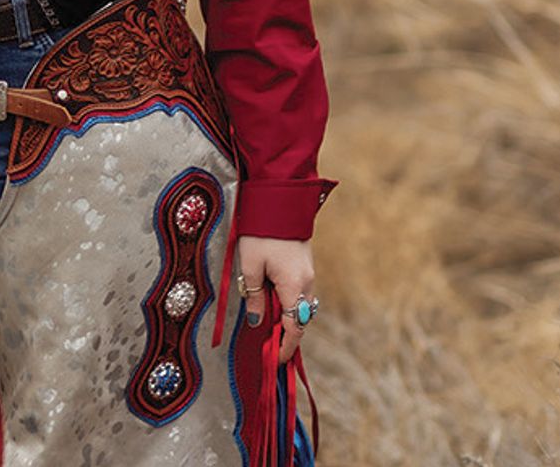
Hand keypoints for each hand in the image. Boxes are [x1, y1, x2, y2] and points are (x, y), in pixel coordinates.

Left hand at [237, 234, 315, 363]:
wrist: (279, 200)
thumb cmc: (261, 232)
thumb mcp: (251, 265)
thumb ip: (255, 295)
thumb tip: (257, 321)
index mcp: (294, 286)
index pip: (294, 327)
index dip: (285, 347)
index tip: (275, 360)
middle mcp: (307, 282)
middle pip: (300, 319)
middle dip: (286, 335)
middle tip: (268, 346)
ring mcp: (308, 273)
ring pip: (301, 306)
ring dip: (288, 318)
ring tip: (267, 325)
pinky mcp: (305, 265)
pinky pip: (300, 293)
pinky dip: (289, 303)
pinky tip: (273, 302)